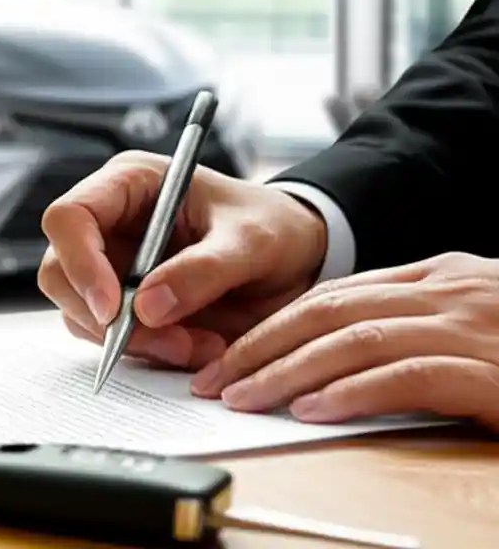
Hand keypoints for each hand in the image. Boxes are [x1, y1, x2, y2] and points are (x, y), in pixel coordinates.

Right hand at [39, 151, 327, 368]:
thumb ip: (204, 270)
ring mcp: (111, 266)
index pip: (69, 217)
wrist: (296, 259)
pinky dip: (148, 352)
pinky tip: (195, 346)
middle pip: (61, 272)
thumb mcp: (253, 242)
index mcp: (129, 184)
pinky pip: (110, 338)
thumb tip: (148, 307)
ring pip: (81, 312)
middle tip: (167, 341)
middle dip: (107, 316)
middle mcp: (109, 224)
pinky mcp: (123, 304)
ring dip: (133, 341)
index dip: (80, 263)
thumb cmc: (274, 228)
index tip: (114, 309)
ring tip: (198, 345)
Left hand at [190, 252, 498, 427]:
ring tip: (244, 398)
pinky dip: (352, 392)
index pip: (334, 292)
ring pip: (355, 338)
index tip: (227, 355)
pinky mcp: (494, 372)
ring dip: (288, 370)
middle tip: (213, 379)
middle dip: (261, 344)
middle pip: (329, 309)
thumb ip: (409, 324)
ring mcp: (473, 327)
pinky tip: (312, 411)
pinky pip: (408, 376)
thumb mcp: (469, 322)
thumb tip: (329, 357)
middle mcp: (450, 290)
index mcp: (439, 274)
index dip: (272, 324)